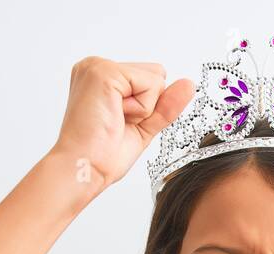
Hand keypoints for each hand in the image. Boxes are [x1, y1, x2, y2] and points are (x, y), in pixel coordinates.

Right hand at [50, 56, 193, 192]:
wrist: (85, 168)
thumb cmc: (104, 153)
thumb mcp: (144, 125)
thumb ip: (165, 104)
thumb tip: (189, 84)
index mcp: (102, 76)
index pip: (150, 79)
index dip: (147, 107)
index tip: (119, 123)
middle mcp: (97, 65)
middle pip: (156, 75)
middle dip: (147, 106)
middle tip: (118, 123)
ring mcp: (99, 66)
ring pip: (155, 79)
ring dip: (144, 109)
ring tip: (115, 120)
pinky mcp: (105, 72)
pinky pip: (151, 84)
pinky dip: (141, 109)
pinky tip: (116, 117)